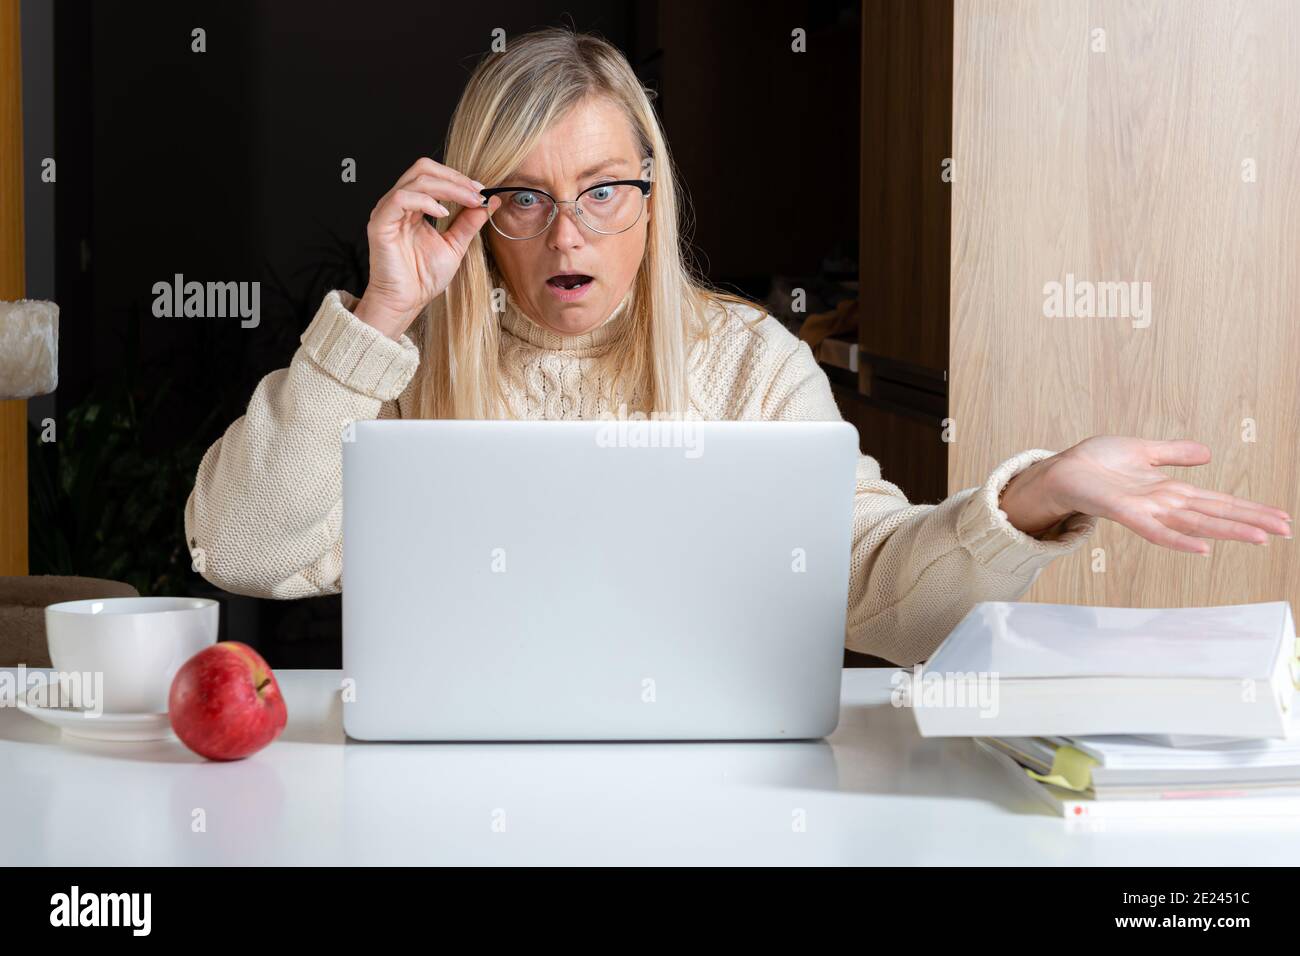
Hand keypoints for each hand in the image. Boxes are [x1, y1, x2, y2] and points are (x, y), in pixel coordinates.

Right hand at [354, 158, 502, 339]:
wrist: (406, 302)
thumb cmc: (423, 277)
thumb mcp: (455, 245)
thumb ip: (469, 222)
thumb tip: (490, 202)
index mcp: (413, 206)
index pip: (433, 175)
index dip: (458, 179)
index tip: (481, 192)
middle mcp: (398, 204)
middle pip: (423, 168)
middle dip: (454, 178)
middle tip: (477, 193)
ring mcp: (387, 211)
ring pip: (416, 180)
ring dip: (448, 187)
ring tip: (468, 201)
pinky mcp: (380, 223)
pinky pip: (401, 199)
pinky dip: (426, 201)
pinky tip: (443, 213)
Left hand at [998, 436, 1292, 554]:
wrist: (1060, 470)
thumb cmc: (1095, 462)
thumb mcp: (1142, 450)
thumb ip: (1174, 454)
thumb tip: (1207, 454)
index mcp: (1170, 490)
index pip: (1218, 501)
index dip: (1249, 509)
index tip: (1281, 518)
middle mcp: (1164, 503)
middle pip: (1215, 513)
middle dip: (1250, 522)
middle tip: (1285, 531)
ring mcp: (1146, 510)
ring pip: (1195, 523)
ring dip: (1226, 531)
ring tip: (1260, 539)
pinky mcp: (1125, 512)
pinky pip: (1155, 530)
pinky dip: (1179, 540)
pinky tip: (1202, 548)